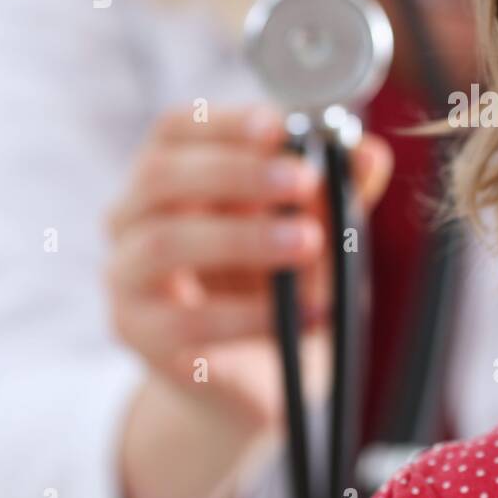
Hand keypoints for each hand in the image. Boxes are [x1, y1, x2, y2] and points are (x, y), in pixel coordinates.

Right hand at [105, 103, 393, 434]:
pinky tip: (308, 312)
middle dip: (236, 172)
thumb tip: (370, 154)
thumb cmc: (278, 282)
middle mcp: (134, 218)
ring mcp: (128, 279)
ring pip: (163, 244)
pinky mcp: (141, 337)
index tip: (278, 126)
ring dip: (243, 237)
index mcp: (172, 175)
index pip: (176, 129)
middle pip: (161, 176)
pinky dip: (254, 315)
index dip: (223, 123)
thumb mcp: (316, 228)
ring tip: (309, 241)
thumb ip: (339, 191)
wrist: (257, 375)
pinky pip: (188, 322)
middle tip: (304, 179)